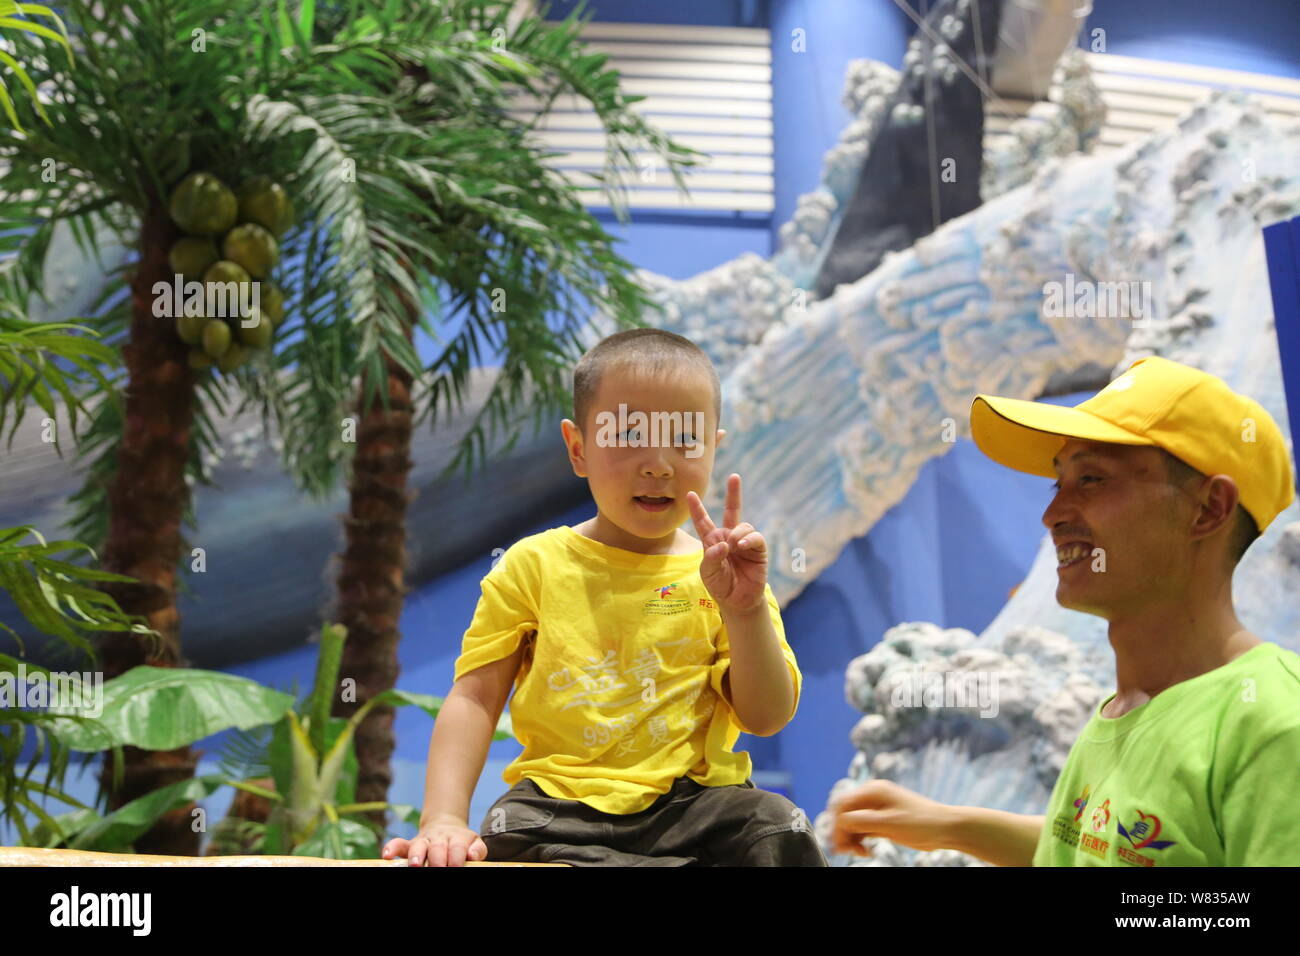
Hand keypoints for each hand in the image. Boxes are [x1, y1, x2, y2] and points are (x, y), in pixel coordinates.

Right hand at [382, 821, 487, 866]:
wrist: (447, 825)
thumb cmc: (462, 842)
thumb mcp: (474, 842)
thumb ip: (477, 849)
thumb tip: (472, 856)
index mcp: (456, 839)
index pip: (457, 848)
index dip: (457, 858)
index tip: (456, 867)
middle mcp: (438, 839)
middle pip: (437, 848)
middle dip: (437, 860)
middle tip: (439, 868)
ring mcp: (423, 841)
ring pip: (417, 846)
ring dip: (415, 855)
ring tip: (415, 864)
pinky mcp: (410, 844)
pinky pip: (398, 844)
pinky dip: (391, 848)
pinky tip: (386, 855)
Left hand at [686, 473, 767, 615]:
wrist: (737, 601)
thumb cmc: (720, 585)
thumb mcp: (708, 572)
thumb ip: (711, 557)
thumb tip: (725, 543)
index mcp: (712, 541)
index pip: (703, 521)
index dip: (697, 508)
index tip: (690, 494)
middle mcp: (728, 537)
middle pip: (733, 510)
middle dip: (734, 493)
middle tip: (735, 476)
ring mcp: (744, 542)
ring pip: (743, 525)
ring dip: (737, 533)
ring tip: (734, 547)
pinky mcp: (758, 549)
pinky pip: (755, 537)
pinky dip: (748, 539)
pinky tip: (741, 545)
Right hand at [828, 779, 956, 856]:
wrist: (945, 828)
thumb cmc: (921, 822)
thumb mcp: (890, 823)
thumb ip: (864, 821)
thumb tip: (841, 821)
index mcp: (873, 791)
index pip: (844, 804)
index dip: (837, 822)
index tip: (838, 841)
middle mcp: (873, 798)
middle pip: (847, 813)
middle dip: (843, 832)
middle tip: (844, 851)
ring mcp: (878, 809)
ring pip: (854, 823)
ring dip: (851, 838)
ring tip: (857, 853)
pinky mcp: (882, 821)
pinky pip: (863, 829)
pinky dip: (860, 840)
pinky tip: (865, 851)